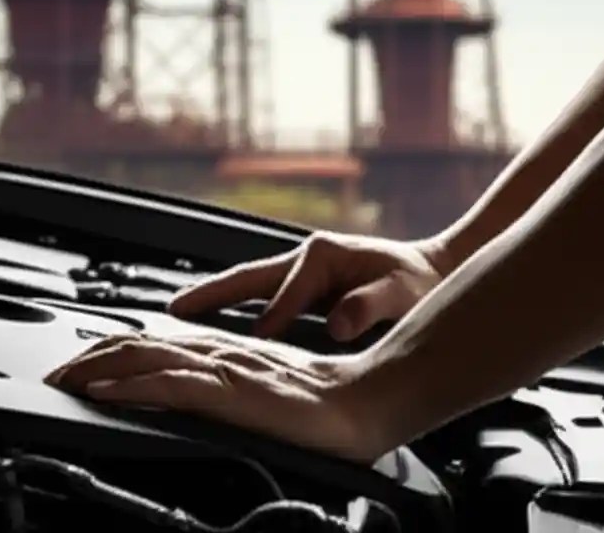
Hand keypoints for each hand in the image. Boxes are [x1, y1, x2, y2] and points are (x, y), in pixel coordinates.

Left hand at [45, 332, 385, 463]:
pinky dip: (128, 387)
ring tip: (61, 382)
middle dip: (86, 358)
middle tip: (52, 377)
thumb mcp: (261, 393)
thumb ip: (225, 390)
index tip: (74, 371)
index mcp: (223, 351)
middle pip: (136, 346)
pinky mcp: (231, 392)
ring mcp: (222, 369)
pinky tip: (101, 394)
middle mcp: (216, 351)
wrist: (363, 403)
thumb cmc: (321, 403)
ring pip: (143, 359)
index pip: (151, 345)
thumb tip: (188, 400)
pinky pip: (169, 386)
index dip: (106, 354)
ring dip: (94, 369)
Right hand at [169, 232, 447, 341]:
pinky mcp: (299, 286)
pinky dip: (230, 310)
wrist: (432, 270)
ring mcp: (299, 270)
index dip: (268, 323)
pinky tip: (212, 330)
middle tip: (171, 312)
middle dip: (208, 295)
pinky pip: (256, 298)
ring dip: (212, 300)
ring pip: (245, 286)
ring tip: (176, 319)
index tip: (250, 347)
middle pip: (245, 278)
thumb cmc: (418, 283)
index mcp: (322, 255)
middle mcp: (304, 257)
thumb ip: (371, 305)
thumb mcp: (402, 293)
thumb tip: (340, 322)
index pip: (284, 294)